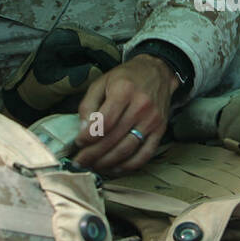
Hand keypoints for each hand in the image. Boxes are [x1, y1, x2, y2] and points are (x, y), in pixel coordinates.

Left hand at [72, 56, 178, 174]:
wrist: (157, 72)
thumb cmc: (126, 78)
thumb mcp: (101, 83)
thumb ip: (88, 105)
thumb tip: (82, 131)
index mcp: (123, 91)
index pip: (104, 122)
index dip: (88, 137)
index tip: (79, 143)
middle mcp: (141, 106)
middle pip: (113, 139)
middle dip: (93, 155)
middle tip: (80, 162)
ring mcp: (152, 120)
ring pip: (127, 150)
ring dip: (107, 163)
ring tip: (93, 166)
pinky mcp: (161, 130)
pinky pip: (145, 154)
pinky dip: (129, 166)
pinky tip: (115, 168)